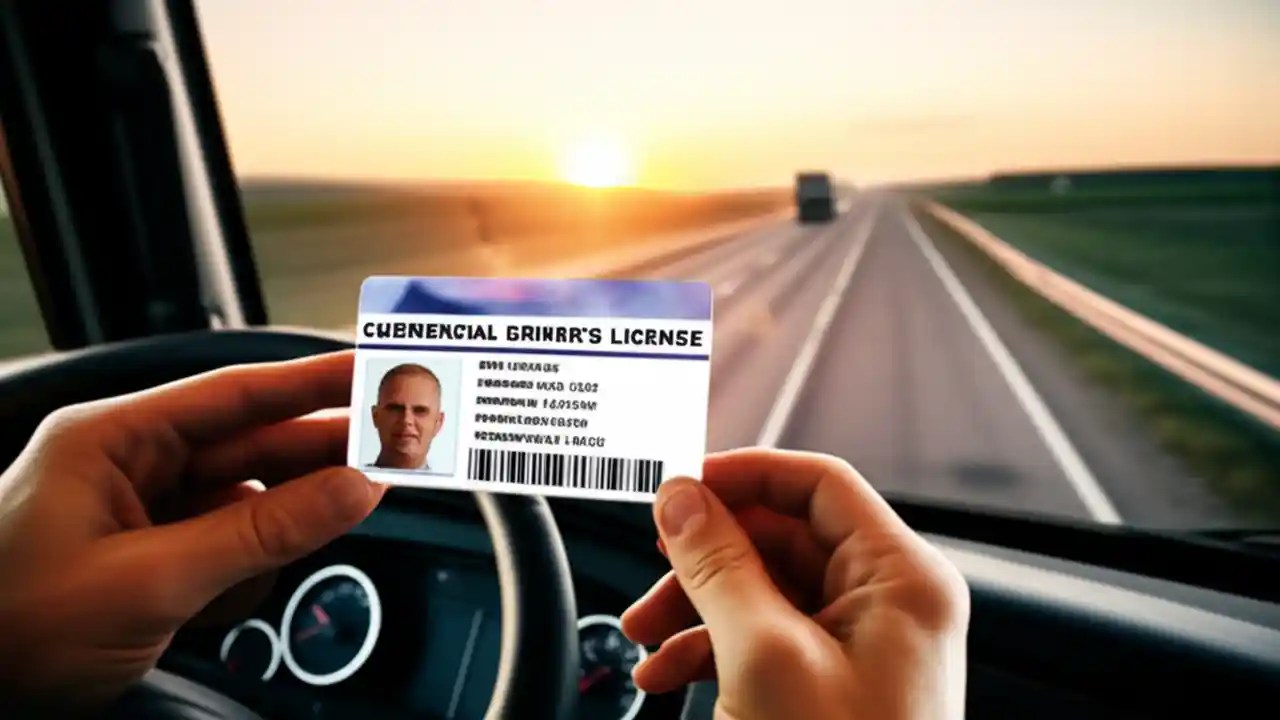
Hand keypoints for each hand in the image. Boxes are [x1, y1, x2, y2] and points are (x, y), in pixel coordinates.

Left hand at [0, 351, 383, 715]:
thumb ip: (262, 532)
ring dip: (281, 527)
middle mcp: (129, 470)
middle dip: (318, 457)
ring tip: (324, 530)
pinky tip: (232, 599)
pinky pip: (227, 552)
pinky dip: (245, 574)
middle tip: (394, 451)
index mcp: (111, 440)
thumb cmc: (9, 630)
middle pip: (253, 448)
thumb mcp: (148, 579)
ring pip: (246, 505)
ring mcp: (140, 521)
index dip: (314, 381)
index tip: (378, 372)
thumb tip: (354, 489)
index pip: (236, 395)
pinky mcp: (150, 568)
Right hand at [622, 449, 968, 719]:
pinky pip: (764, 638)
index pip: (817, 483)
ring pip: (763, 589)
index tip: (677, 485)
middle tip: (650, 568)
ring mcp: (861, 647)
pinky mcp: (831, 686)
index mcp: (899, 579)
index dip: (742, 473)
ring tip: (645, 637)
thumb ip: (718, 566)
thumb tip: (681, 498)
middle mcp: (887, 604)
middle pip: (781, 537)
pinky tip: (666, 674)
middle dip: (705, 556)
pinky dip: (710, 649)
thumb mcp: (764, 656)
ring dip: (695, 607)